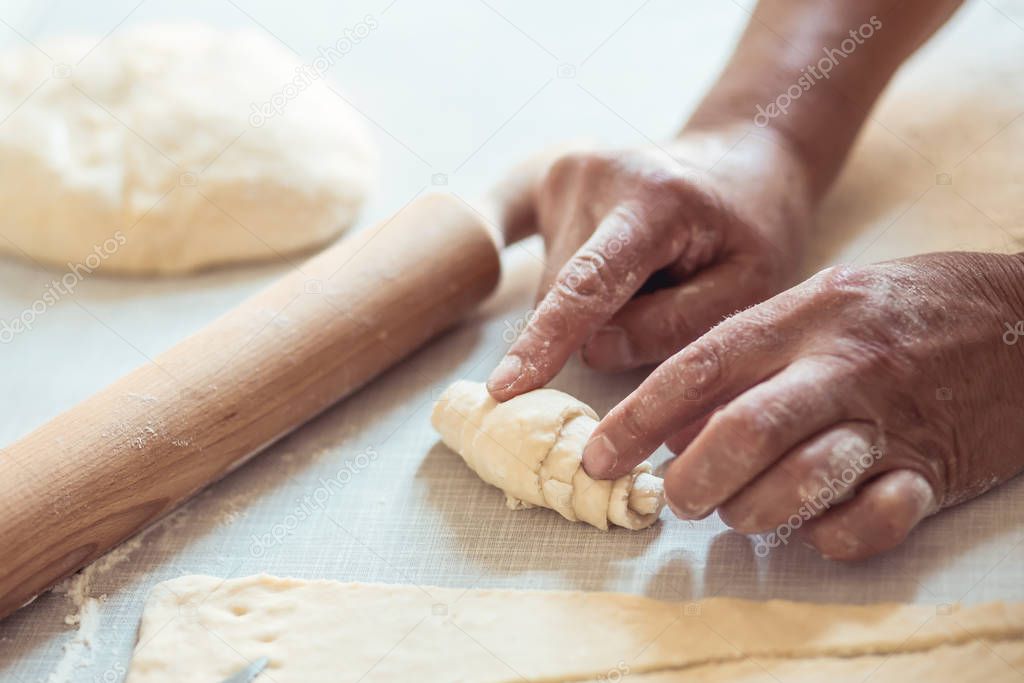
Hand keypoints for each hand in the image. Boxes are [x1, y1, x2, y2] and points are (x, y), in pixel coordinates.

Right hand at [487, 124, 813, 399]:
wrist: (739, 159)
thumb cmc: (752, 231)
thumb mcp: (749, 287)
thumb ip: (677, 325)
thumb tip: (593, 350)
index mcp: (656, 199)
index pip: (589, 284)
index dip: (546, 339)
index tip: (504, 387)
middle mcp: (596, 175)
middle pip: (564, 296)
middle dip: (602, 326)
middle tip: (667, 296)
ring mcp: (566, 173)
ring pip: (551, 289)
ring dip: (593, 306)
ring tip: (650, 272)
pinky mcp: (549, 182)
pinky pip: (550, 268)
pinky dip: (582, 285)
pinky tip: (624, 260)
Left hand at [582, 252, 1023, 559]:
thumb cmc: (910, 308)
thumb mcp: (827, 300)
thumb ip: (755, 350)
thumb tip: (679, 416)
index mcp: (806, 315)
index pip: (700, 366)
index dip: (637, 416)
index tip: (597, 456)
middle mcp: (841, 365)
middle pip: (741, 430)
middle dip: (690, 477)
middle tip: (673, 498)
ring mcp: (889, 418)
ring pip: (798, 478)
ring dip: (750, 509)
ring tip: (735, 513)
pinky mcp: (934, 469)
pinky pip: (870, 520)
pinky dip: (831, 535)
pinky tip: (817, 528)